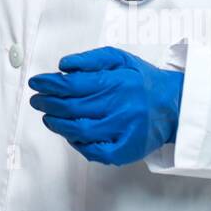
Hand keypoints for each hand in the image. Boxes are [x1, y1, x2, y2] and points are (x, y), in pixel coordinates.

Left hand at [27, 46, 184, 165]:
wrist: (174, 104)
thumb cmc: (141, 80)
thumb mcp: (119, 58)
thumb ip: (90, 60)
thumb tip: (63, 65)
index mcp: (117, 81)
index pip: (73, 84)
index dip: (50, 84)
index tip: (36, 83)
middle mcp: (121, 106)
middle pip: (73, 107)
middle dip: (48, 104)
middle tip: (37, 100)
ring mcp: (124, 130)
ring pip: (81, 130)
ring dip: (58, 124)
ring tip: (47, 117)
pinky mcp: (127, 150)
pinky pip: (96, 152)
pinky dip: (78, 144)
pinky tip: (70, 135)